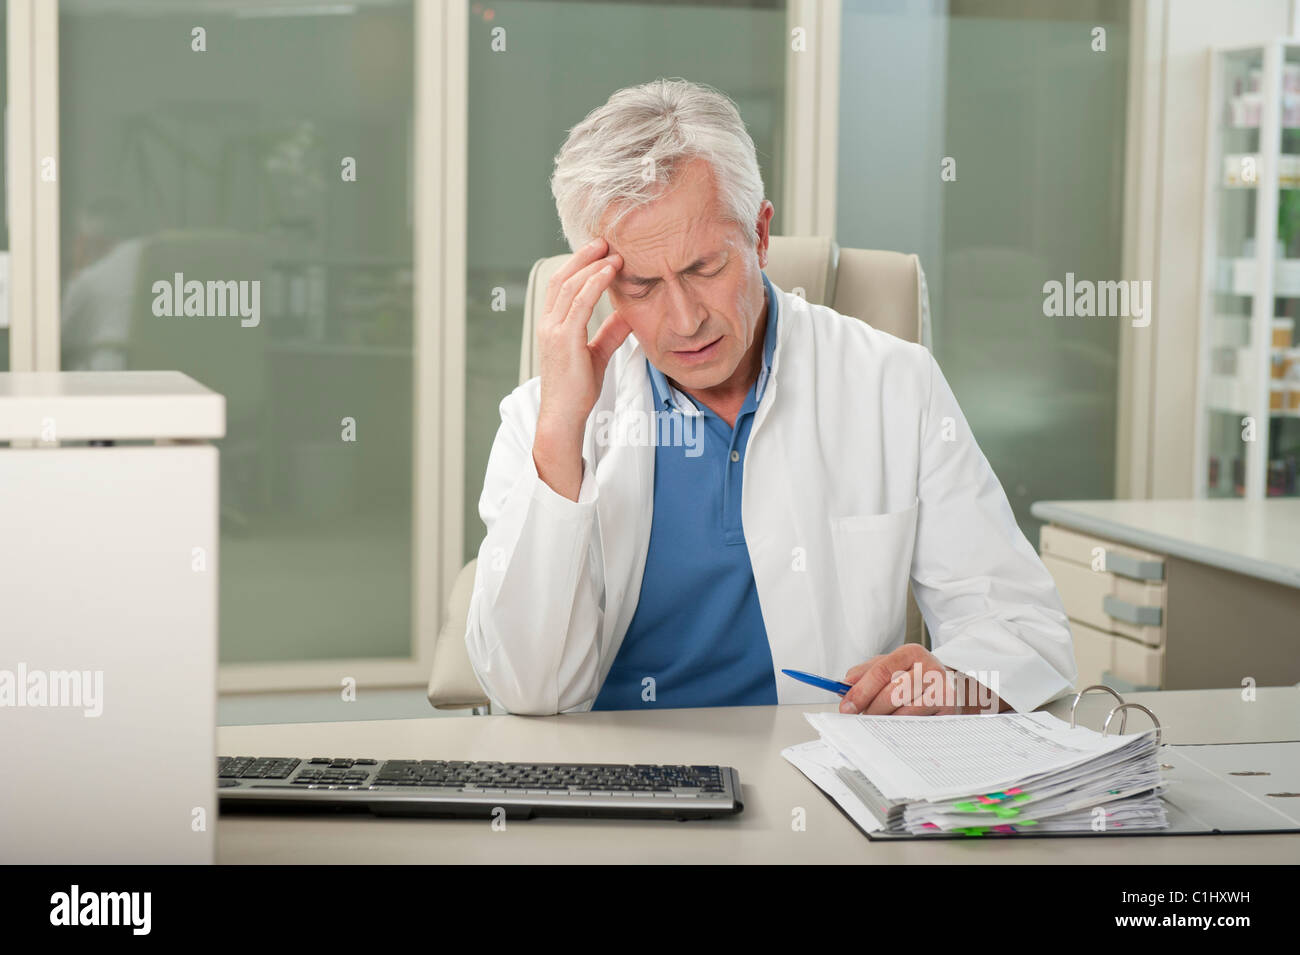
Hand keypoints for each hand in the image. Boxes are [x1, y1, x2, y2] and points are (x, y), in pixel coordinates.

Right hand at [533, 237, 631, 499]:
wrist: (564, 417)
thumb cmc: (578, 390)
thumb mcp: (597, 354)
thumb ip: (610, 332)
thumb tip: (628, 314)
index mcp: (552, 326)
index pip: (562, 285)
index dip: (579, 264)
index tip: (600, 251)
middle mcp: (548, 324)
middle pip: (563, 277)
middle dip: (584, 256)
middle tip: (606, 240)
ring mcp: (553, 331)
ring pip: (570, 285)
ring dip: (592, 265)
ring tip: (612, 251)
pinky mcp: (564, 339)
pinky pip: (579, 302)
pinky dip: (594, 283)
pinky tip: (610, 271)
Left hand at [838, 644, 1008, 715]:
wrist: (955, 685)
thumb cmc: (916, 677)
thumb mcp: (892, 665)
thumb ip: (866, 672)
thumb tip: (844, 685)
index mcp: (912, 653)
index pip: (881, 671)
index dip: (861, 691)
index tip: (846, 707)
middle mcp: (930, 669)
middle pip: (893, 693)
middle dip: (871, 709)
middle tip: (859, 719)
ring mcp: (943, 691)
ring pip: (905, 713)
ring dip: (886, 721)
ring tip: (877, 723)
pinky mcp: (950, 711)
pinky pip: (918, 725)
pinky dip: (903, 729)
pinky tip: (895, 729)